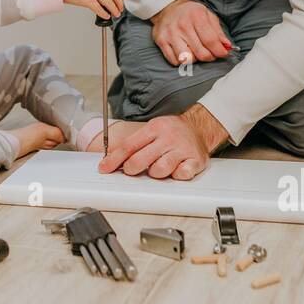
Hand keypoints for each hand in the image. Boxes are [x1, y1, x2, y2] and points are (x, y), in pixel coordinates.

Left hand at [99, 105, 227, 179]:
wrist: (199, 128)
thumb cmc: (171, 132)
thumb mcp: (151, 130)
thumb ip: (134, 144)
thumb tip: (111, 160)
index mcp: (155, 128)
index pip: (129, 146)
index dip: (113, 159)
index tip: (104, 168)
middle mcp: (168, 138)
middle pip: (141, 159)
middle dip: (131, 168)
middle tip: (131, 170)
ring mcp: (183, 149)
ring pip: (160, 169)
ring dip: (154, 173)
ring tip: (157, 169)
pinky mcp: (195, 160)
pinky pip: (182, 174)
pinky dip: (176, 176)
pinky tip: (175, 171)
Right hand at [149, 0, 231, 65]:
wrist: (168, 8)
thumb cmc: (191, 13)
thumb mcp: (208, 16)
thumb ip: (218, 32)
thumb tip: (227, 47)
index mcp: (196, 16)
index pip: (211, 41)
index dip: (219, 51)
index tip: (223, 53)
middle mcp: (182, 25)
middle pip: (201, 53)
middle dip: (209, 57)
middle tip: (210, 53)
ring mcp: (170, 34)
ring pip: (186, 60)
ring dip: (194, 59)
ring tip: (195, 52)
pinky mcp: (161, 41)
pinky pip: (174, 61)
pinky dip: (181, 61)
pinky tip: (184, 52)